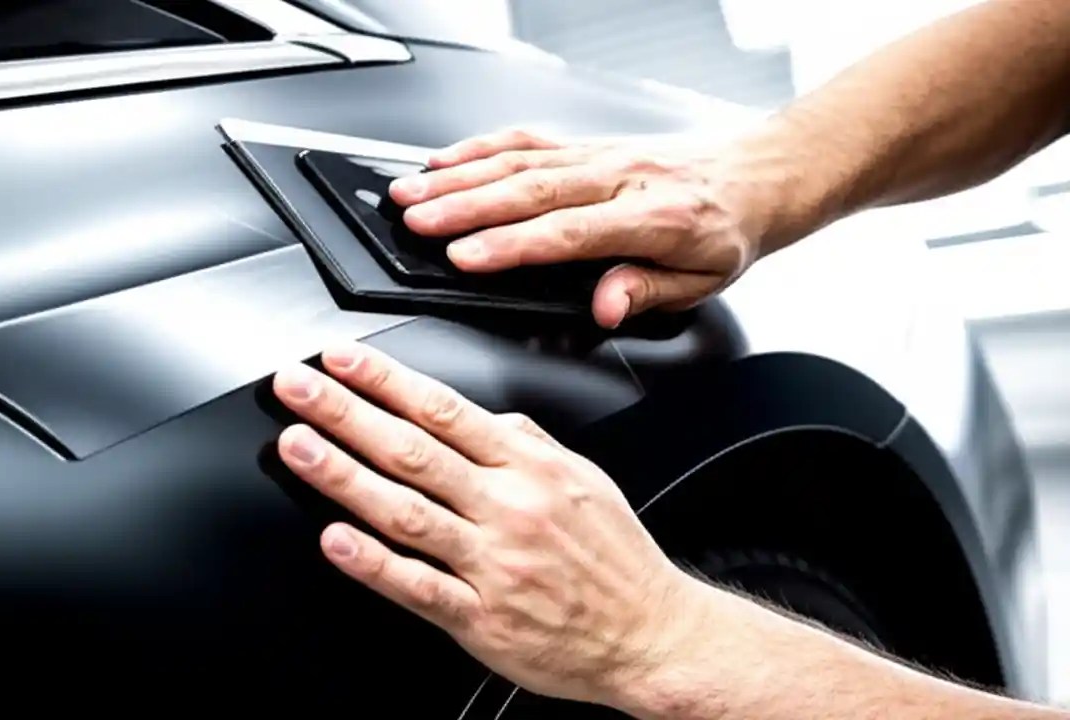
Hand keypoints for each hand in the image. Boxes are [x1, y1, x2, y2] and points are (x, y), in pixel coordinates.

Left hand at [272, 343, 702, 707]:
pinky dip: (374, 563)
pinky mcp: (482, 617)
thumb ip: (529, 442)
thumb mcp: (584, 478)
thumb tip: (487, 415)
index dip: (386, 380)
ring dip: (344, 475)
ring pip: (406, 510)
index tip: (343, 358)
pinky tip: (336, 541)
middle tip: (298, 386)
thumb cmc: (614, 558)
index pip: (445, 409)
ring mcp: (492, 562)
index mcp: (529, 466)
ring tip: (299, 447)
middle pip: (414, 449)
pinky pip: (420, 585)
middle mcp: (508, 506)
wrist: (651, 634)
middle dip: (347, 412)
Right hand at [388, 128, 768, 327]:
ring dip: (459, 175)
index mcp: (652, 217)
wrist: (755, 174)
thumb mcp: (701, 282)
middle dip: (464, 205)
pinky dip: (481, 148)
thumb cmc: (725, 232)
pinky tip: (445, 160)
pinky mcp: (586, 144)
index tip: (464, 256)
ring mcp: (599, 155)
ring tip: (412, 191)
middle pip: (530, 190)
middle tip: (415, 220)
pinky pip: (528, 140)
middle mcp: (620, 177)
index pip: (567, 232)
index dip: (511, 244)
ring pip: (519, 160)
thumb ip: (646, 292)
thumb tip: (604, 305)